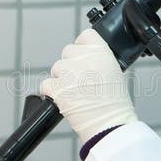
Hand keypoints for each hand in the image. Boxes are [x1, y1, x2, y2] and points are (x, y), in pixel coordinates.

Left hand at [40, 29, 136, 143]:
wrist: (110, 124)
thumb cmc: (115, 102)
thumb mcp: (114, 71)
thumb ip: (98, 59)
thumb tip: (83, 58)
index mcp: (101, 51)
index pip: (85, 36)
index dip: (82, 48)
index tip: (84, 58)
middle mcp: (84, 58)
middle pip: (67, 52)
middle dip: (71, 65)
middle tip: (80, 81)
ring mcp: (69, 73)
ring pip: (56, 68)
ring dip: (61, 79)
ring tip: (75, 93)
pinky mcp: (57, 88)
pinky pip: (46, 84)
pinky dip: (51, 92)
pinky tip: (64, 99)